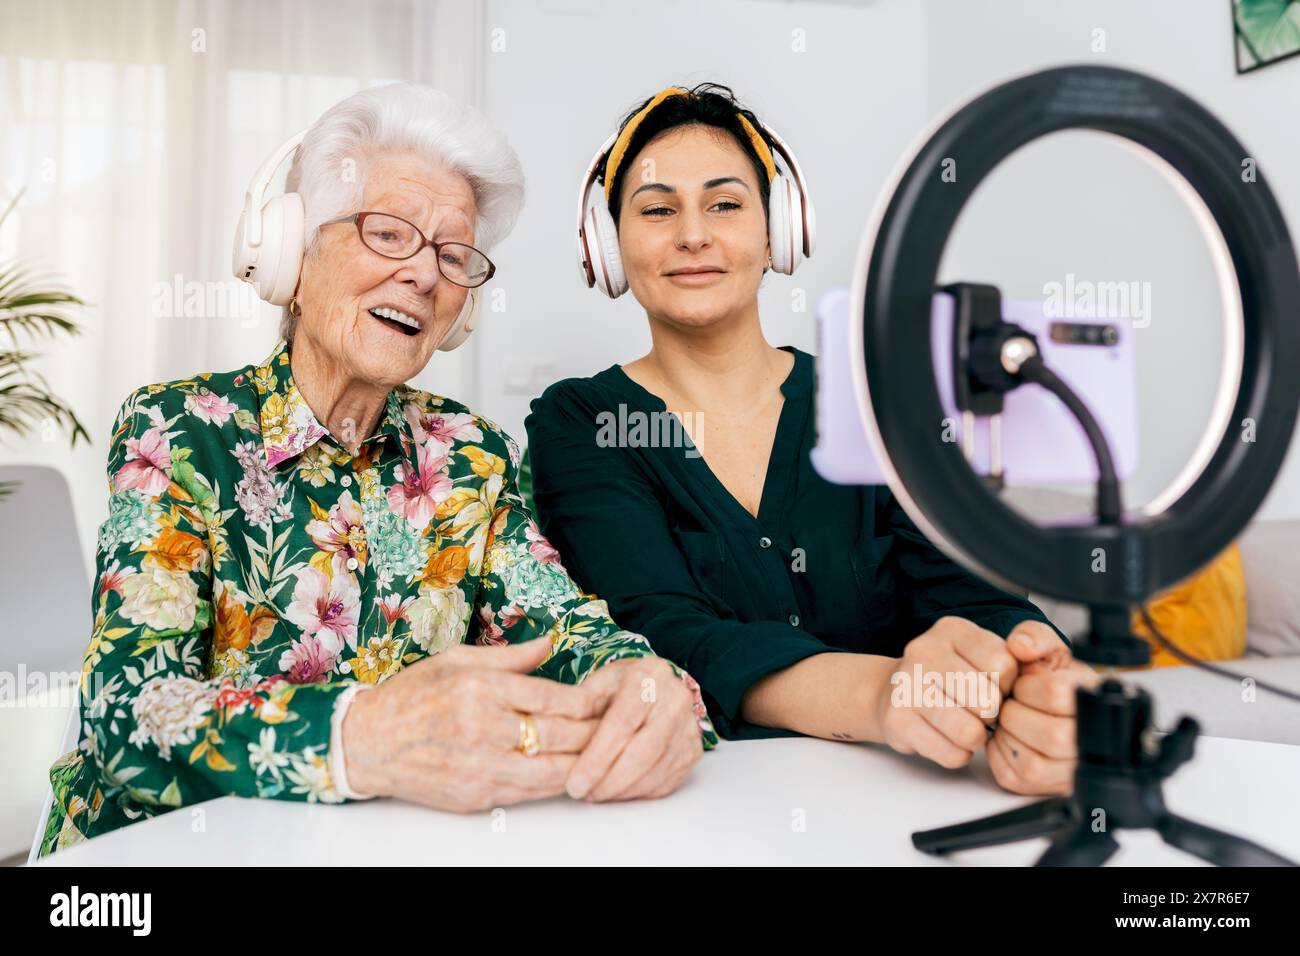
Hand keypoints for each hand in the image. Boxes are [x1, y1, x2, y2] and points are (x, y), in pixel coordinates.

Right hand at [340, 637, 604, 811]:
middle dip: (594, 733)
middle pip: (557, 735)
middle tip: (621, 728)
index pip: (552, 698)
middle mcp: (481, 727)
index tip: (608, 700)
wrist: (367, 742)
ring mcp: (478, 767)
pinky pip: (528, 793)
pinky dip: (554, 784)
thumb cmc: (413, 695)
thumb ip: (509, 656)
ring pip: (550, 771)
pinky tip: (572, 774)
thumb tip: (550, 642)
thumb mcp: (458, 660)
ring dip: (583, 764)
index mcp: (480, 687)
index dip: (588, 703)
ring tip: (607, 755)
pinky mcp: (474, 797)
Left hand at [565, 656, 704, 801]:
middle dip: (609, 780)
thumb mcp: (597, 683)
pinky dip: (637, 792)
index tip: (575, 781)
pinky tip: (617, 790)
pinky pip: (665, 782)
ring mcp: (689, 727)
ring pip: (655, 771)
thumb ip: (580, 707)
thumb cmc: (621, 686)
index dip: (598, 757)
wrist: (657, 685)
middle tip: (582, 793)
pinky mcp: (693, 751)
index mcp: (647, 677)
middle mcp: (675, 699)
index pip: (622, 723)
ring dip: (621, 790)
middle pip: (643, 752)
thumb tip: (558, 737)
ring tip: (595, 793)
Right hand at [874, 616, 1016, 769]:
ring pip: (969, 731)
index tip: (995, 687)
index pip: (1002, 664)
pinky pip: (950, 753)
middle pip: (986, 700)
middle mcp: (924, 651)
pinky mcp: (896, 720)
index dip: (1007, 685)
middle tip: (980, 711)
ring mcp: (905, 685)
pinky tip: (947, 738)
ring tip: (967, 727)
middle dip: (992, 714)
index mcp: (952, 630)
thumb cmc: (950, 676)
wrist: (893, 691)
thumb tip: (1032, 664)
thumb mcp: (982, 653)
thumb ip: (1014, 656)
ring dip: (976, 737)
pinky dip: (958, 753)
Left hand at [985, 621, 1099, 795]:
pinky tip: (1008, 736)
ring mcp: (1071, 769)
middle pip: (1053, 736)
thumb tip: (1021, 645)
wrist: (1045, 700)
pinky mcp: (1045, 786)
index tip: (1023, 683)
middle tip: (1013, 703)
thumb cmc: (1048, 677)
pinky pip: (1014, 776)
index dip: (1030, 687)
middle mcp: (1092, 741)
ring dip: (1009, 736)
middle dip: (1019, 714)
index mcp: (1093, 700)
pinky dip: (1000, 754)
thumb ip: (1034, 635)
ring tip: (1012, 719)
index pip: (1058, 696)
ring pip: (1034, 763)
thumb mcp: (1046, 646)